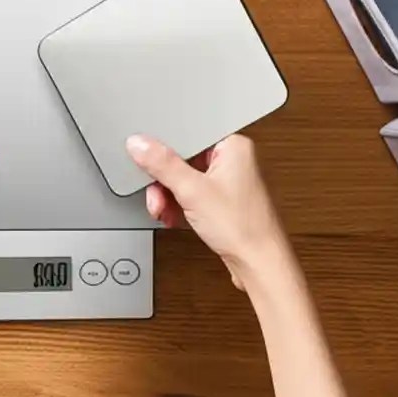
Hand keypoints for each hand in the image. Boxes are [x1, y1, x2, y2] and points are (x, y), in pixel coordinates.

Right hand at [126, 134, 290, 290]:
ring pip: (184, 179)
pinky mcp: (221, 200)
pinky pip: (191, 194)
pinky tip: (176, 217)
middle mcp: (233, 159)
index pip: (187, 134)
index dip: (164, 151)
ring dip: (169, 196)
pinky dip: (179, 205)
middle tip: (158, 195)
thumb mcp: (192, 191)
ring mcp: (227, 181)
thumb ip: (162, 164)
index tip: (149, 163)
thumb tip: (140, 143)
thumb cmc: (243, 227)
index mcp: (233, 145)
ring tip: (166, 210)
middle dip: (164, 181)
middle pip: (182, 159)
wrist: (257, 263)